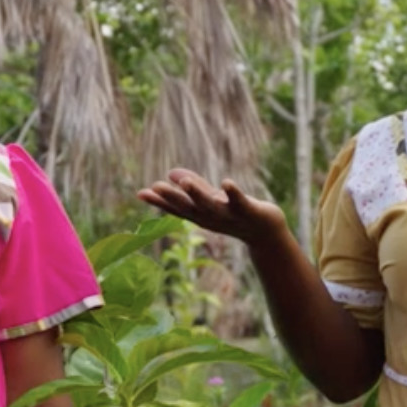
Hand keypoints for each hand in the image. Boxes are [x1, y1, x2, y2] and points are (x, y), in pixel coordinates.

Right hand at [136, 169, 287, 249]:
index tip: (140, 193)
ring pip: (211, 204)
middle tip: (155, 187)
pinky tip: (226, 182)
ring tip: (185, 181)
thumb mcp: (213, 200)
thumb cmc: (237, 214)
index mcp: (201, 215)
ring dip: (198, 193)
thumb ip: (194, 186)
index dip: (159, 201)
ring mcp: (230, 215)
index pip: (177, 208)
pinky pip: (240, 201)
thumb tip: (171, 173)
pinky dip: (233, 192)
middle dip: (172, 197)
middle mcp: (212, 217)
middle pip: (190, 207)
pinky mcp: (249, 211)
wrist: (266, 233)